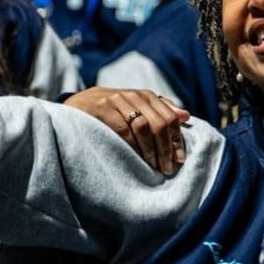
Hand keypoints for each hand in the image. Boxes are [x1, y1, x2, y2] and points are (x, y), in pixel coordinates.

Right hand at [63, 88, 188, 174]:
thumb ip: (160, 110)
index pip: (169, 117)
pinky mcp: (101, 108)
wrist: (78, 102)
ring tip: (153, 165)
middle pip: (158, 123)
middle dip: (165, 148)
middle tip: (167, 168)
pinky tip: (135, 158)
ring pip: (142, 126)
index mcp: (145, 96)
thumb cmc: (112, 110)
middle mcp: (133, 96)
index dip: (176, 140)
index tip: (179, 160)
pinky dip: (132, 145)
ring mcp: (116, 100)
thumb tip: (185, 116)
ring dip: (150, 149)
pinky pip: (122, 129)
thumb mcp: (135, 107)